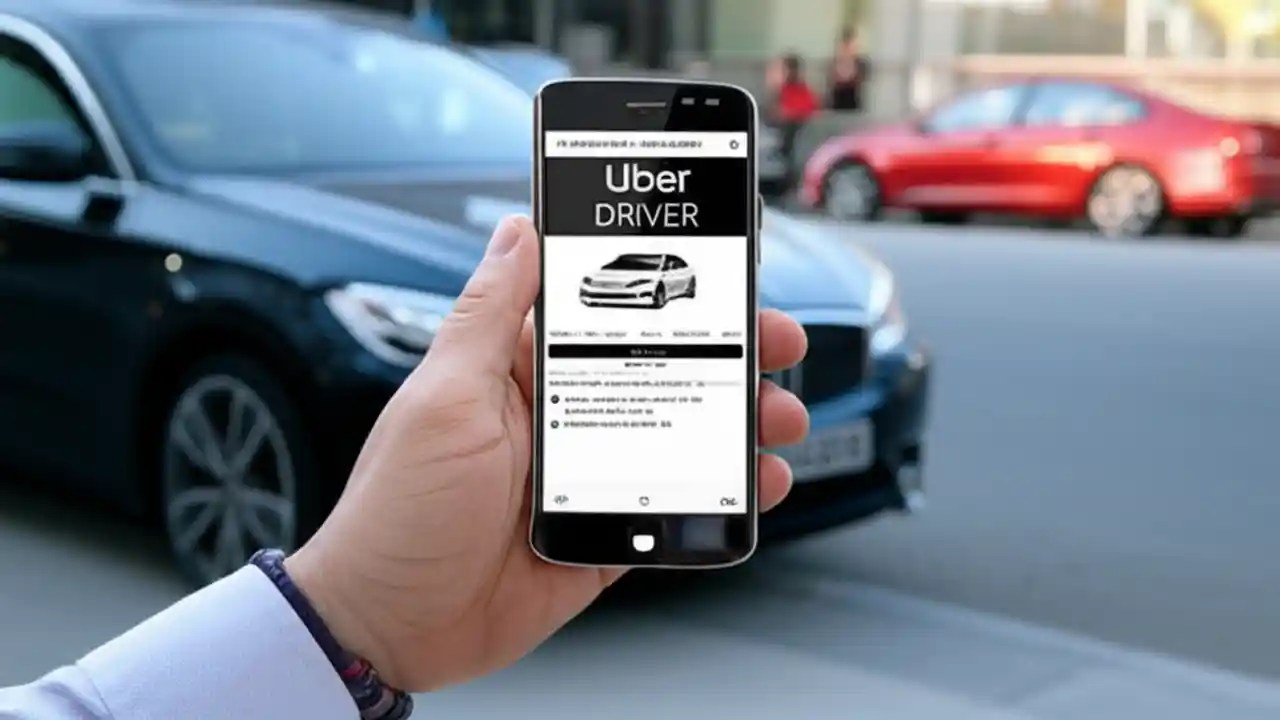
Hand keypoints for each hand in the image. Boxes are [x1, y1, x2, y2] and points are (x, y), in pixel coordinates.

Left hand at [286, 216, 808, 691]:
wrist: (389, 625)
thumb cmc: (398, 510)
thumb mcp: (444, 397)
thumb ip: (489, 314)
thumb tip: (518, 231)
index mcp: (518, 372)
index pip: (606, 314)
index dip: (668, 293)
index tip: (722, 276)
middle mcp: (558, 418)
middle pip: (660, 373)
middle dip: (726, 357)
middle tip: (775, 346)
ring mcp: (585, 478)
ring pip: (681, 438)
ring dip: (737, 425)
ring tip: (779, 419)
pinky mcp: (603, 534)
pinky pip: (676, 507)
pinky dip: (722, 496)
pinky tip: (757, 485)